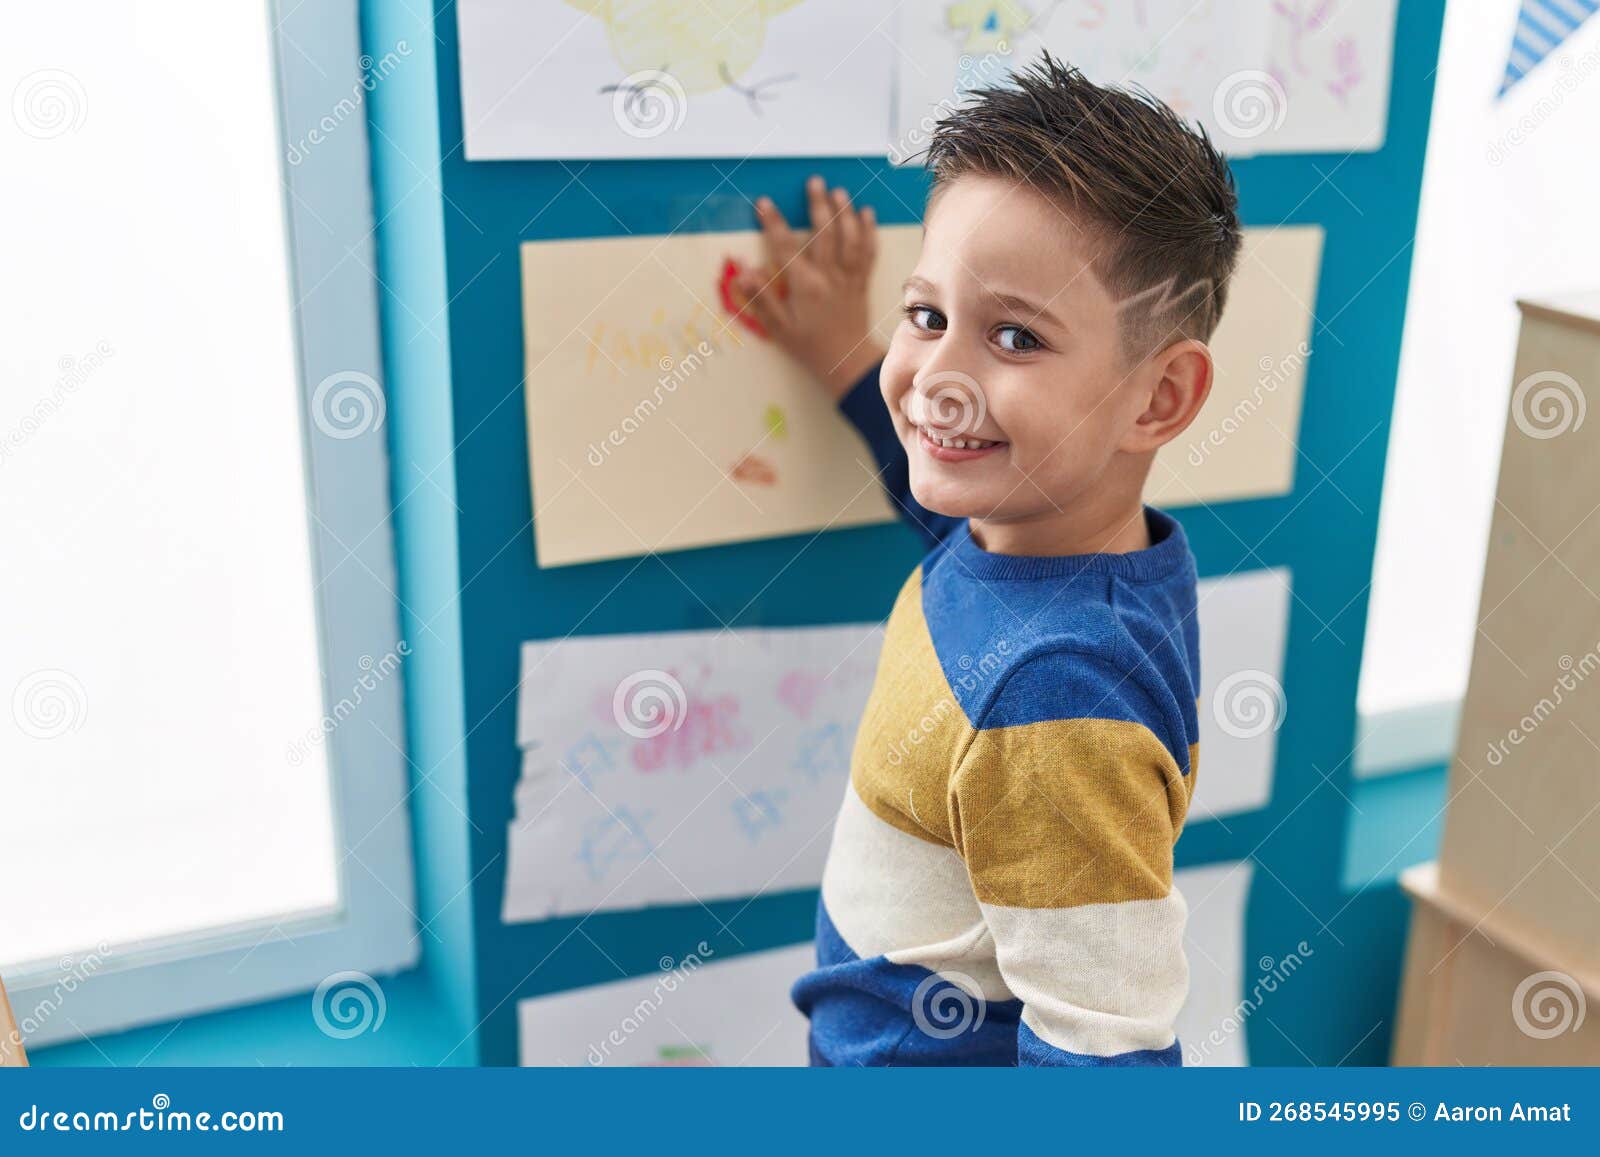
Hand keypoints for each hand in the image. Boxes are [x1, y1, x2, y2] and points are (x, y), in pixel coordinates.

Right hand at [731, 176, 885, 399]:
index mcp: (805, 287)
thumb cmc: (809, 347)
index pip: (785, 248)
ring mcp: (848, 278)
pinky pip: (867, 252)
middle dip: (818, 206)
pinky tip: (866, 213)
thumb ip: (761, 298)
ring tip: (838, 191)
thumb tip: (743, 272)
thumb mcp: (779, 328)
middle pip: (824, 234)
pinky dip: (868, 231)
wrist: (846, 364)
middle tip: (813, 182)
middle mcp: (829, 278)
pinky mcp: (862, 282)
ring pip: (849, 239)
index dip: (773, 224)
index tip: (763, 203)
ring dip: (844, 213)